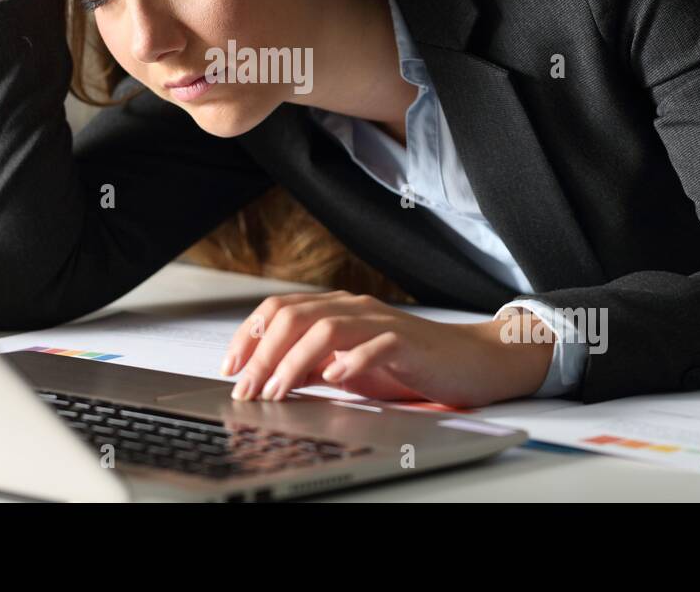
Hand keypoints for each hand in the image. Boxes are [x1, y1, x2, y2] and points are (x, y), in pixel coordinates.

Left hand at [219, 291, 556, 407]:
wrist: (470, 361)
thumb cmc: (408, 364)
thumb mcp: (350, 366)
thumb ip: (313, 366)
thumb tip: (268, 380)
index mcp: (336, 309)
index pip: (279, 309)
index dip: (249, 336)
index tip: (230, 368)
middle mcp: (354, 308)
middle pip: (294, 316)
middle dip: (262, 354)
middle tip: (245, 389)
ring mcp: (381, 322)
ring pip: (325, 328)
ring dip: (293, 361)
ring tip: (275, 391)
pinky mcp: (408, 342)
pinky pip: (375, 344)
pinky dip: (350, 360)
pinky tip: (334, 379)